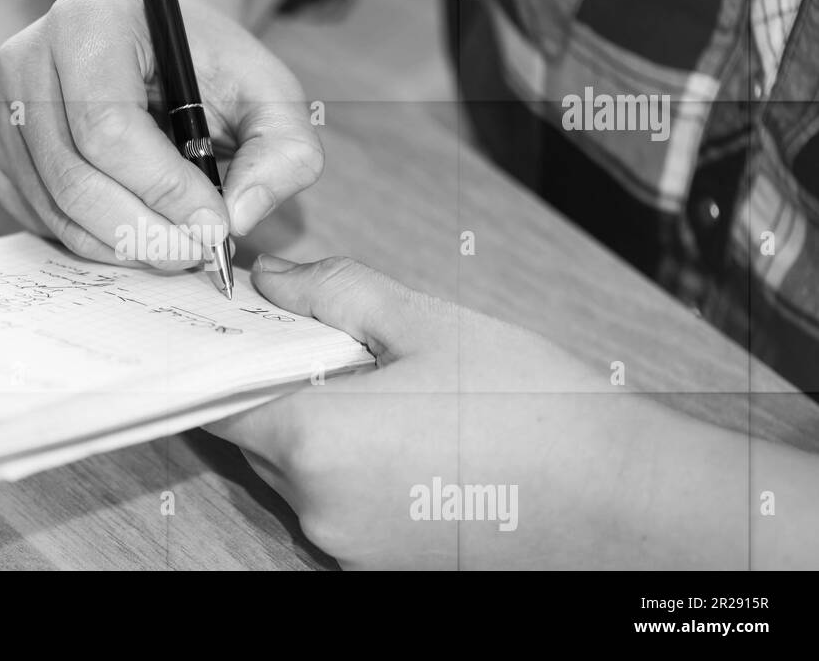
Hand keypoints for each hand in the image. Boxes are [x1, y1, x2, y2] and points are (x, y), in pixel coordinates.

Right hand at [0, 0, 322, 268]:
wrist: (150, 52)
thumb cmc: (206, 69)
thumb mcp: (266, 91)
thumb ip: (282, 148)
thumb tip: (241, 216)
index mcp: (85, 25)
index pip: (109, 127)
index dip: (164, 190)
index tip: (216, 225)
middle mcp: (25, 65)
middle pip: (76, 179)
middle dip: (147, 231)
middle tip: (200, 254)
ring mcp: (0, 115)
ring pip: (58, 211)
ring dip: (125, 246)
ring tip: (179, 246)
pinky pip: (42, 222)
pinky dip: (97, 243)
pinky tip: (139, 229)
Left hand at [206, 255, 729, 569]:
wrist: (625, 501)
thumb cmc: (532, 408)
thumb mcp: (425, 322)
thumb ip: (330, 293)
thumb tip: (268, 279)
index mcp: (315, 443)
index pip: (219, 402)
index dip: (220, 360)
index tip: (229, 329)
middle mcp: (317, 508)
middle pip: (260, 438)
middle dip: (284, 389)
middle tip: (336, 348)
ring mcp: (348, 547)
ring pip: (301, 474)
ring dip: (323, 432)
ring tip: (394, 394)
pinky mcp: (381, 566)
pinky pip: (340, 507)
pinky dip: (355, 471)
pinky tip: (416, 441)